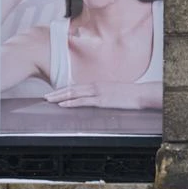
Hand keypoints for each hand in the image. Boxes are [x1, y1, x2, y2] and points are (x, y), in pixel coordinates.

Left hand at [45, 82, 161, 109]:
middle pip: (72, 88)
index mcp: (99, 84)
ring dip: (60, 97)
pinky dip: (71, 102)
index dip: (64, 89)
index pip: (77, 86)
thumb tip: (98, 99)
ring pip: (74, 93)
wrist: (141, 94)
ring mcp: (98, 93)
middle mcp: (96, 86)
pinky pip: (83, 101)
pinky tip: (63, 104)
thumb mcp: (115, 92)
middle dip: (57, 92)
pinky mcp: (102, 100)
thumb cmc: (131, 94)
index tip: (55, 92)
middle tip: (45, 96)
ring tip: (49, 100)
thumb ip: (104, 94)